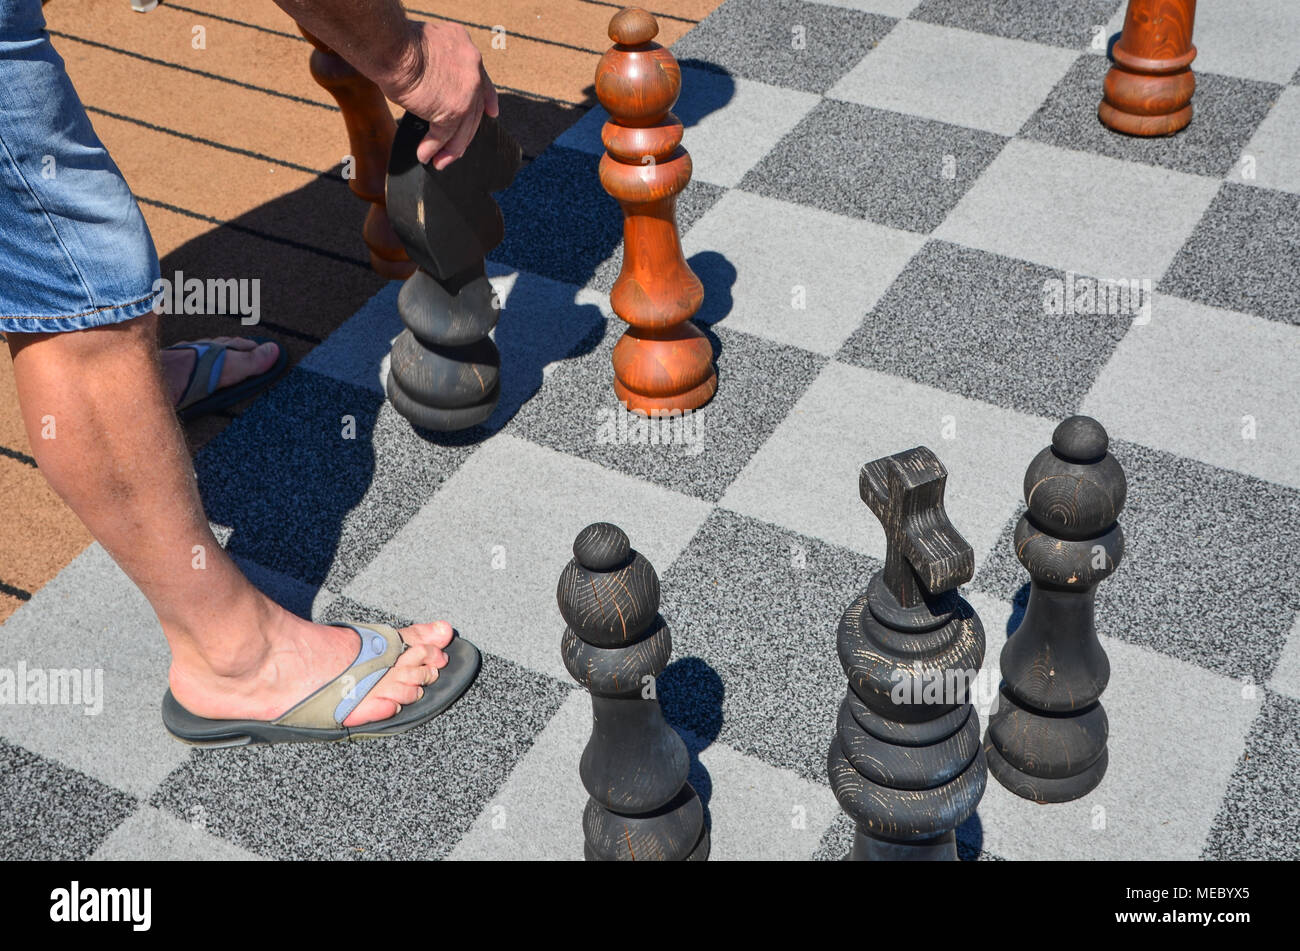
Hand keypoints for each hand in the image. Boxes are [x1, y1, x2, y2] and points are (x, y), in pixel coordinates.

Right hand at [378, 20, 498, 169]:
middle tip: (454, 149)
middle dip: (464, 134)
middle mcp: (472, 67)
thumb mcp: (425, 46)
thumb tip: (429, 88)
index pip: (481, 79)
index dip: (487, 99)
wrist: (391, 45)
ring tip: (438, 161)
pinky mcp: (454, 109)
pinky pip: (444, 134)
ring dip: (449, 148)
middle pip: (474, 109)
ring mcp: (467, 90)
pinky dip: (433, 147)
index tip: (492, 112)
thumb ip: (435, 66)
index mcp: (464, 46)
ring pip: (463, 127)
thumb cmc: (395, 43)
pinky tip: (425, 155)